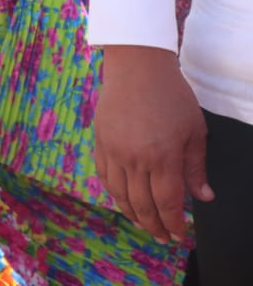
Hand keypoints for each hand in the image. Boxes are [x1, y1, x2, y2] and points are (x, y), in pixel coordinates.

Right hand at [93, 45, 210, 243]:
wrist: (137, 66)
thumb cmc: (172, 95)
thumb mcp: (195, 130)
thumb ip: (196, 167)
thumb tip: (203, 197)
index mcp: (162, 157)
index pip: (166, 203)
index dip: (173, 223)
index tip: (179, 235)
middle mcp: (134, 158)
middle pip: (141, 204)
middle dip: (153, 225)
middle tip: (162, 237)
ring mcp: (113, 150)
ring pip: (119, 194)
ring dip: (132, 213)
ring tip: (143, 223)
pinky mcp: (100, 141)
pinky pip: (104, 175)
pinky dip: (114, 192)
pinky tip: (123, 198)